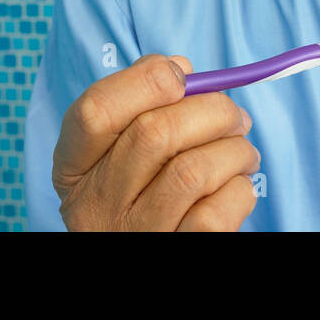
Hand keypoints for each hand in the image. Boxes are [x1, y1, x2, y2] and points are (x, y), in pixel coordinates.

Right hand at [51, 53, 260, 229]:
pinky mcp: (177, 250)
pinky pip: (216, 213)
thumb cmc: (145, 191)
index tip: (181, 75)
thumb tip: (180, 69)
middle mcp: (96, 205)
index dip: (144, 80)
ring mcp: (135, 234)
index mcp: (76, 168)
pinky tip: (237, 186)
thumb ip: (143, 104)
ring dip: (234, 150)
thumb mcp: (122, 153)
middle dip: (212, 110)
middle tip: (236, 117)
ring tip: (244, 152)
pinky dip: (239, 190)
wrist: (149, 249)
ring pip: (192, 171)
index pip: (94, 111)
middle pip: (154, 133)